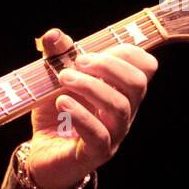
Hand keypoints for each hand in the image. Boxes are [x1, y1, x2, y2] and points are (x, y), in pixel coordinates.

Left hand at [27, 28, 157, 188]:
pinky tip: (62, 103)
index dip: (125, 53)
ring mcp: (114, 134)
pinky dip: (81, 115)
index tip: (91, 51)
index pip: (145, 67)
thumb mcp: (53, 81)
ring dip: (90, 87)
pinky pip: (100, 134)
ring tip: (63, 79)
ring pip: (119, 107)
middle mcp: (124, 112)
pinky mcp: (97, 153)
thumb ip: (57, 57)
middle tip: (77, 63)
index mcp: (121, 90)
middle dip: (108, 67)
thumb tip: (54, 34)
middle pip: (137, 84)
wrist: (42, 154)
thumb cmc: (55, 116)